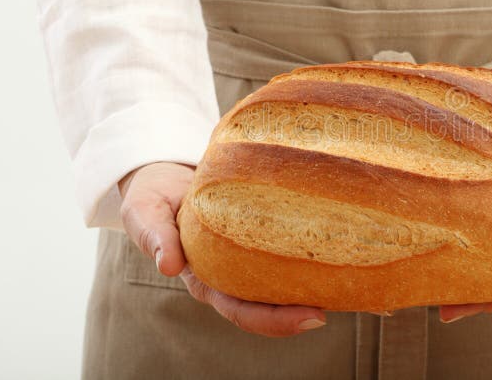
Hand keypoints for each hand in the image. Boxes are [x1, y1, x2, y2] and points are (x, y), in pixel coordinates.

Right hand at [118, 161, 326, 336]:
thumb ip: (153, 235)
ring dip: (312, 283)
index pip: (242, 309)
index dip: (275, 320)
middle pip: (270, 302)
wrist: (165, 170)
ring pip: (282, 278)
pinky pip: (286, 246)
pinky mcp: (261, 231)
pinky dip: (309, 250)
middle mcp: (232, 272)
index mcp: (205, 277)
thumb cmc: (154, 195)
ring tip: (347, 281)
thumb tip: (168, 265)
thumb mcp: (145, 211)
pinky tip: (336, 245)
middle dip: (301, 311)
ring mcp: (248, 254)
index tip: (311, 319)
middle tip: (334, 308)